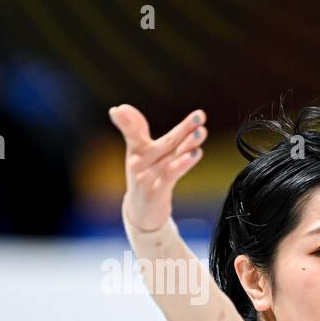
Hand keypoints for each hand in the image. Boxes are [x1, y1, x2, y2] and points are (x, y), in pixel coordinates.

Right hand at [109, 104, 207, 232]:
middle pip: (166, 142)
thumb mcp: (139, 154)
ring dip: (188, 144)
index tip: (119, 110)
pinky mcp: (157, 191)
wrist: (141, 213)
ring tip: (201, 132)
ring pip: (172, 157)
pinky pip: (171, 175)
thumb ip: (136, 130)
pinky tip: (195, 154)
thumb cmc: (143, 178)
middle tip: (200, 115)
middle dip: (185, 127)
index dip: (129, 121)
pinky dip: (182, 164)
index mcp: (136, 151)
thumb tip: (122, 107)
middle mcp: (140, 162)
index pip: (134, 131)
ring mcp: (148, 178)